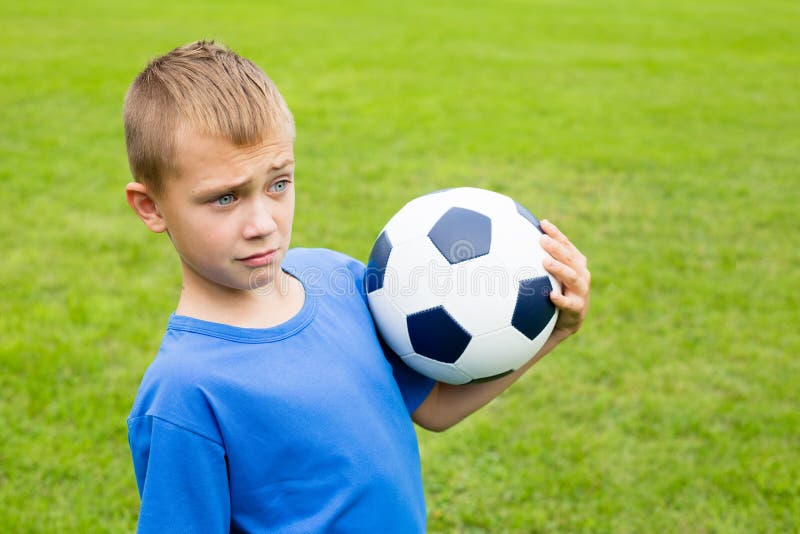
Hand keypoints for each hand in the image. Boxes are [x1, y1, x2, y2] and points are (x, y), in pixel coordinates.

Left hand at [539, 219, 590, 341]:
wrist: (565, 324)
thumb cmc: (554, 294)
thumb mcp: (548, 277)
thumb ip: (537, 261)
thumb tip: (512, 243)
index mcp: (575, 264)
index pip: (566, 245)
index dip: (556, 233)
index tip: (542, 223)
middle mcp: (581, 275)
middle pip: (569, 258)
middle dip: (557, 247)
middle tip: (541, 240)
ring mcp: (581, 292)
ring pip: (572, 277)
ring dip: (559, 268)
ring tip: (545, 262)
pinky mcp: (578, 310)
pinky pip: (570, 304)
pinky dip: (561, 299)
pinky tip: (551, 295)